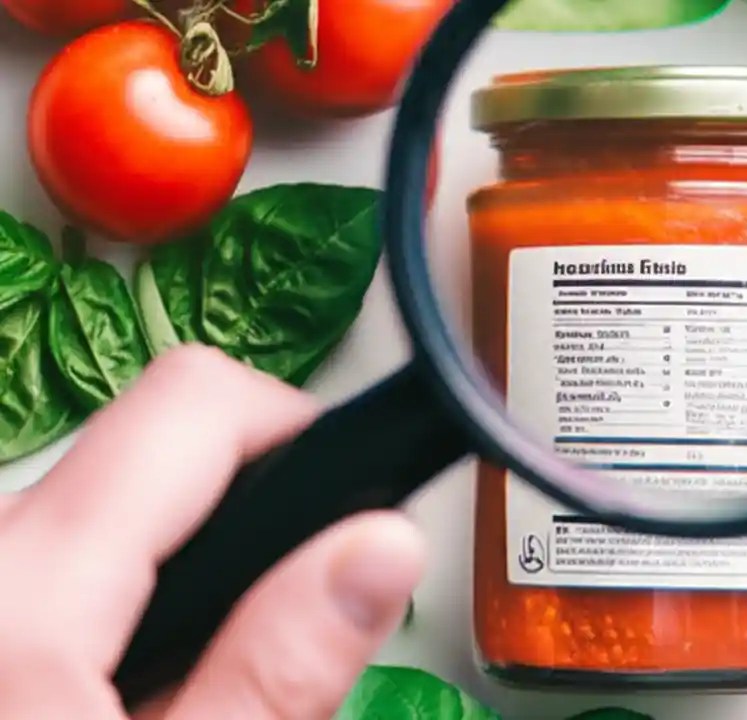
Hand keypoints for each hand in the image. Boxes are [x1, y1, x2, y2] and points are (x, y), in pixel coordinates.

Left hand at [0, 345, 425, 718]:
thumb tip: (382, 547)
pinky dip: (137, 579)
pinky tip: (142, 675)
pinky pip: (77, 536)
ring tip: (212, 674)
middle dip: (256, 511)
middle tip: (294, 621)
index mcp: (28, 589)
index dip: (301, 427)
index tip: (353, 499)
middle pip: (163, 440)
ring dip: (198, 553)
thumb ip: (279, 668)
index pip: (196, 399)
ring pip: (121, 493)